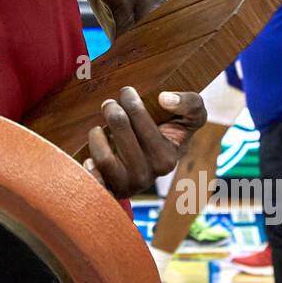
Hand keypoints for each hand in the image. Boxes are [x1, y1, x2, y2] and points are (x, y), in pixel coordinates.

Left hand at [82, 87, 205, 200]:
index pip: (141, 120)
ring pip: (104, 158)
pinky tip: (90, 159)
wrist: (156, 161)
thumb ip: (190, 103)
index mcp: (167, 158)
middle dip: (112, 110)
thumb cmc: (172, 133)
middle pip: (121, 131)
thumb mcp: (192, 117)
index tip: (127, 92)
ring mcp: (128, 185)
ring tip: (98, 128)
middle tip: (109, 104)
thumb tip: (164, 98)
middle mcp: (148, 175)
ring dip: (96, 135)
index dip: (130, 100)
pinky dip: (90, 170)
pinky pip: (95, 182)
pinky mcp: (110, 191)